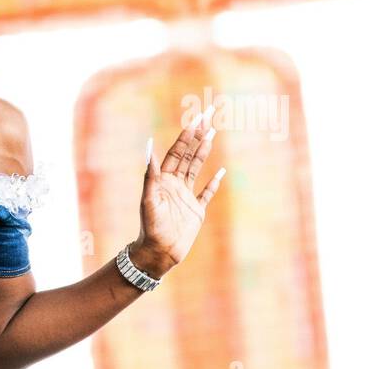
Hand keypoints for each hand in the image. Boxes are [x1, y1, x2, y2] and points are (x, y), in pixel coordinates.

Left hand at [134, 104, 226, 277]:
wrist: (158, 252)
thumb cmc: (151, 228)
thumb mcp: (150, 200)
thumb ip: (151, 175)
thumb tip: (149, 149)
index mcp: (164, 180)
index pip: (177, 153)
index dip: (186, 136)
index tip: (196, 119)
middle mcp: (175, 185)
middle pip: (188, 155)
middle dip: (197, 136)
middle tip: (207, 116)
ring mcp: (186, 197)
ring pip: (197, 169)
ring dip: (204, 151)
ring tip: (212, 133)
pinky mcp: (196, 211)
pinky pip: (207, 194)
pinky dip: (214, 183)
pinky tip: (220, 173)